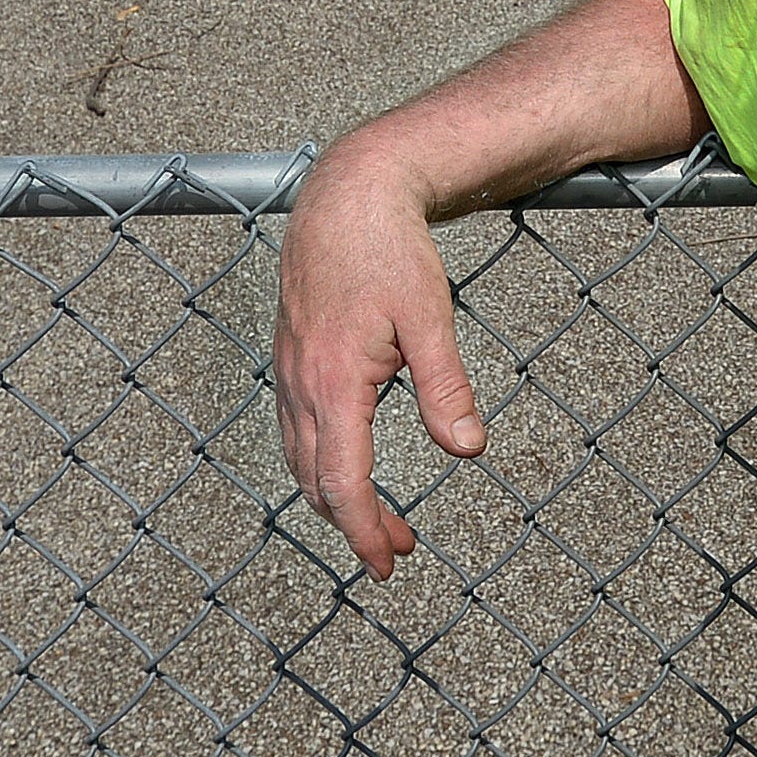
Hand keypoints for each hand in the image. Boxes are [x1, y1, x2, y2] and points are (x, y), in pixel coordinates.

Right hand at [271, 146, 485, 579]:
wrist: (347, 192)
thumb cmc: (388, 247)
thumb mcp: (430, 317)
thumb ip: (446, 389)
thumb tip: (467, 450)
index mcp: (333, 382)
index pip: (343, 482)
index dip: (363, 531)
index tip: (387, 564)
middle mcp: (300, 382)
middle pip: (315, 481)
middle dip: (354, 524)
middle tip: (396, 550)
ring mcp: (289, 369)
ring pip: (300, 457)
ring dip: (335, 495)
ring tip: (377, 517)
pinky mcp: (291, 356)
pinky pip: (295, 427)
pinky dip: (318, 460)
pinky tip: (347, 458)